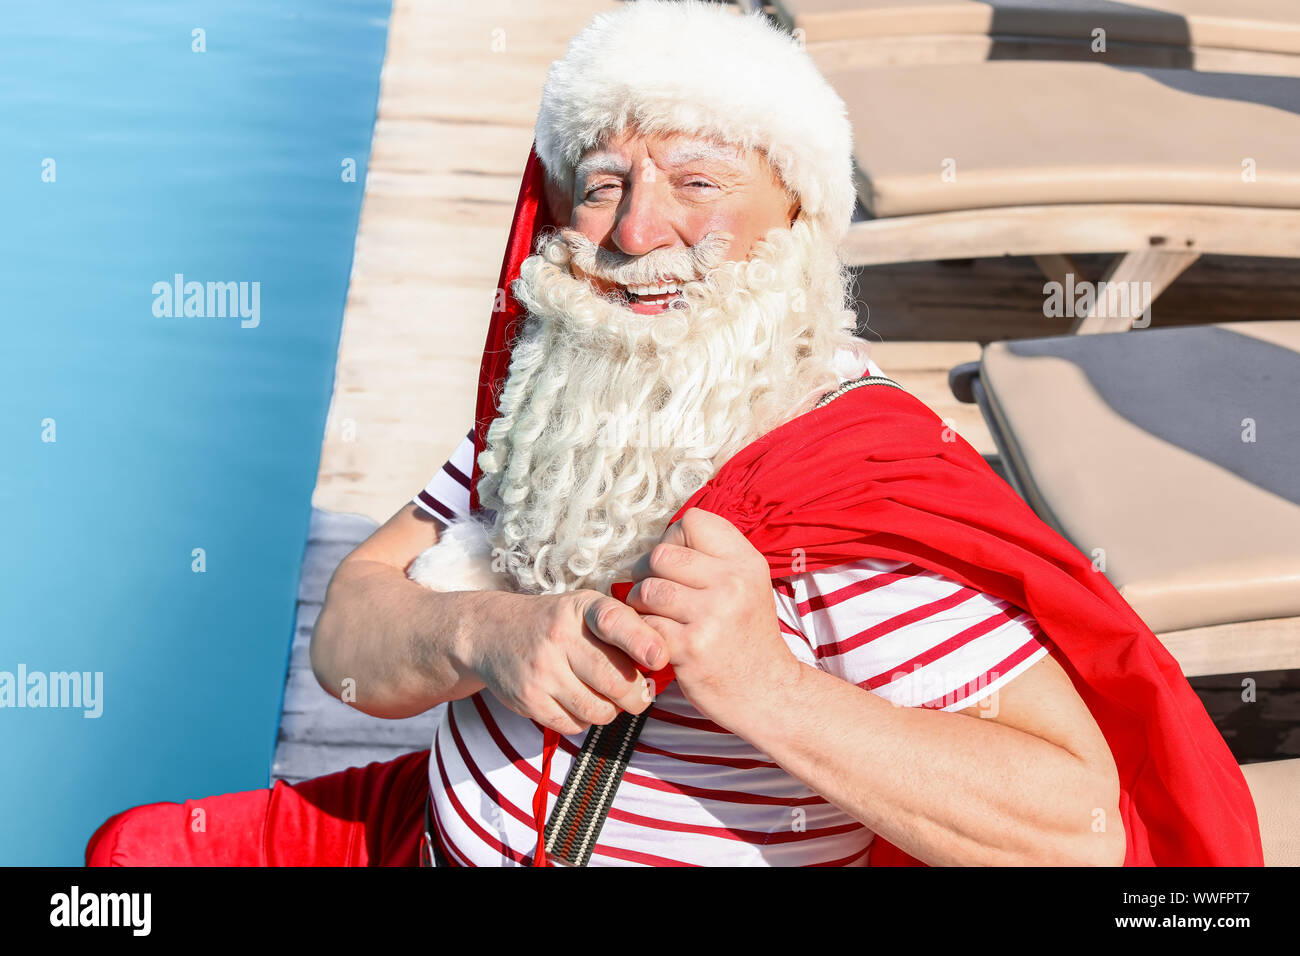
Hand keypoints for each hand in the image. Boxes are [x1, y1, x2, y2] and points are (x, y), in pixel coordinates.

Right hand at [461, 589, 665, 735]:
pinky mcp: (528, 699)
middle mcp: (559, 636)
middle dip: (636, 696)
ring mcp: (542, 670)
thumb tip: (663, 663)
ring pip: (598, 710)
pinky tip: (576, 702)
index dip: (641, 641)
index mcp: (581, 609)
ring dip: (609, 710)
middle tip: (638, 695)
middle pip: (616, 682)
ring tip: (602, 695)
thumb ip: (623, 628)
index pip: (614, 621)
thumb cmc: (555, 624)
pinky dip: (583, 720)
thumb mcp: (585, 610)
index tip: (660, 658)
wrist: (491, 633)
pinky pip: (574, 725)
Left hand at [623, 508, 799, 732]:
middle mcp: (732, 583)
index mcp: (746, 562)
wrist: (769, 693)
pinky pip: (645, 624)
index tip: (677, 565)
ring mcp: (712, 615)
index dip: (673, 538)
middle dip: (648, 573)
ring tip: (656, 616)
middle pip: (661, 555)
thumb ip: (713, 558)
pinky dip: (643, 632)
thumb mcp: (747, 585)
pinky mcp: (691, 647)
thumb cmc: (747, 637)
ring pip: (647, 590)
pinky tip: (659, 639)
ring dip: (641, 604)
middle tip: (656, 594)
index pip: (692, 521)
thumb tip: (663, 538)